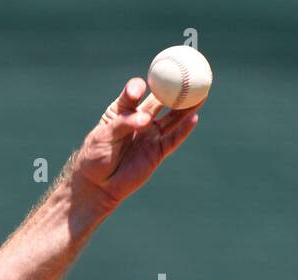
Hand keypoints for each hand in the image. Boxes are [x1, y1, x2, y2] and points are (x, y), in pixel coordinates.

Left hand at [71, 77, 201, 209]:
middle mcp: (140, 120)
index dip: (139, 87)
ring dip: (187, 106)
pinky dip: (184, 129)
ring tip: (202, 92)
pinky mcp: (157, 152)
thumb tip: (147, 118)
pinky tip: (194, 118)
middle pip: (161, 101)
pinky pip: (174, 139)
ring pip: (173, 118)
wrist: (97, 184)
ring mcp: (150, 135)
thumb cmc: (95, 156)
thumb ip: (124, 123)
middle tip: (188, 75)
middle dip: (175, 88)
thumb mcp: (104, 135)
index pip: (134, 93)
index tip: (140, 88)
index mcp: (123, 111)